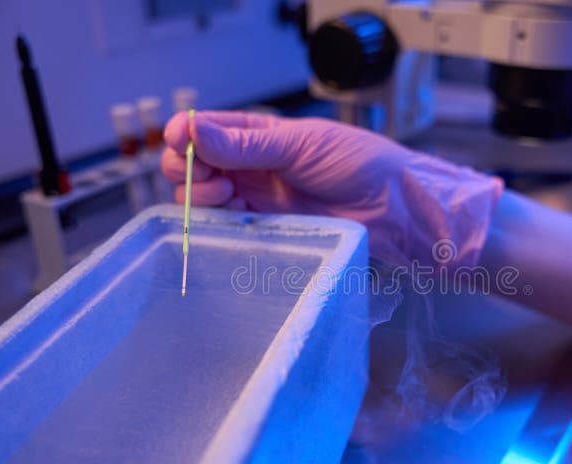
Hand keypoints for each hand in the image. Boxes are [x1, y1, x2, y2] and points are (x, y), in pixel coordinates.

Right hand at [162, 111, 501, 267]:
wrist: (389, 206)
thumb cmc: (356, 163)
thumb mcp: (299, 145)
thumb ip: (246, 143)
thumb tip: (192, 130)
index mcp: (258, 132)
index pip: (204, 129)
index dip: (185, 135)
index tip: (182, 143)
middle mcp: (250, 163)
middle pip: (193, 163)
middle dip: (189, 167)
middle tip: (212, 176)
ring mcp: (255, 196)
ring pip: (202, 195)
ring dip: (200, 194)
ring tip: (228, 194)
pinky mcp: (264, 226)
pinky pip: (224, 224)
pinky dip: (216, 220)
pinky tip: (234, 214)